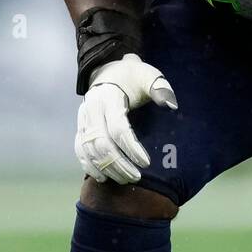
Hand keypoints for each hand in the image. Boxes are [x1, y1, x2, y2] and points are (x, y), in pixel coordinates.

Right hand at [75, 53, 176, 184]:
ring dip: (106, 168)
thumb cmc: (132, 76)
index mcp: (107, 97)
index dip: (131, 148)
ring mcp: (82, 119)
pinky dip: (89, 165)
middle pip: (101, 143)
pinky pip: (79, 150)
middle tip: (136, 177)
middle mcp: (91, 109)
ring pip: (89, 150)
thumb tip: (171, 105)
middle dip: (119, 164)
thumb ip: (159, 88)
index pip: (117, 128)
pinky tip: (103, 178)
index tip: (146, 162)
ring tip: (125, 180)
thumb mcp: (147, 75)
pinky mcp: (80, 127)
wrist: (108, 71)